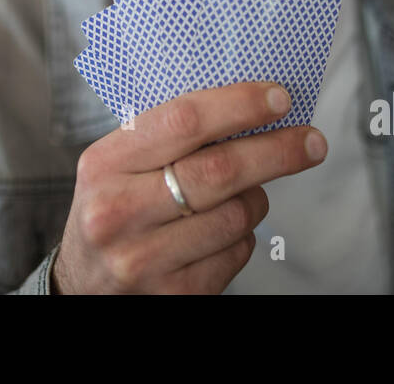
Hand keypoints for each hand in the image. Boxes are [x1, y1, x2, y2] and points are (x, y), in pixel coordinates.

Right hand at [51, 82, 327, 293]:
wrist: (83, 286)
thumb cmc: (112, 210)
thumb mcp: (118, 167)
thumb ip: (167, 138)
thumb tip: (249, 107)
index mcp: (104, 165)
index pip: (183, 120)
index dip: (239, 106)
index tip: (279, 99)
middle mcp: (119, 212)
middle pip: (220, 170)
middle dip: (277, 151)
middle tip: (311, 141)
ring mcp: (144, 259)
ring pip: (237, 215)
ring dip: (255, 199)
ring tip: (242, 194)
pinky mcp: (174, 295)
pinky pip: (236, 253)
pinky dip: (242, 237)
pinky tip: (220, 232)